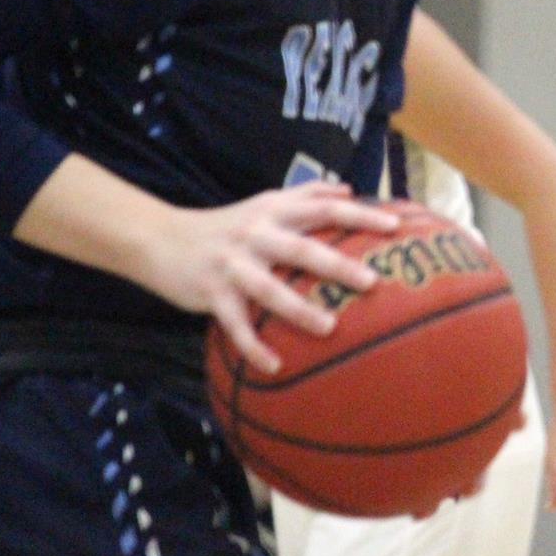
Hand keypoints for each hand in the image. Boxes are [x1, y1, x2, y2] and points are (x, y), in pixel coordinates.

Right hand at [146, 180, 400, 373]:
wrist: (160, 238)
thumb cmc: (226, 224)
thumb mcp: (264, 202)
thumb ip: (305, 194)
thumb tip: (348, 188)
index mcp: (274, 211)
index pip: (324, 208)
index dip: (360, 216)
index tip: (395, 226)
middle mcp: (256, 234)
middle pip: (302, 248)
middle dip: (337, 264)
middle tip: (372, 281)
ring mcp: (232, 265)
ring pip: (269, 289)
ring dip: (300, 310)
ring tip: (330, 328)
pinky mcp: (210, 293)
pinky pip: (235, 325)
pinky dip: (254, 347)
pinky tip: (275, 367)